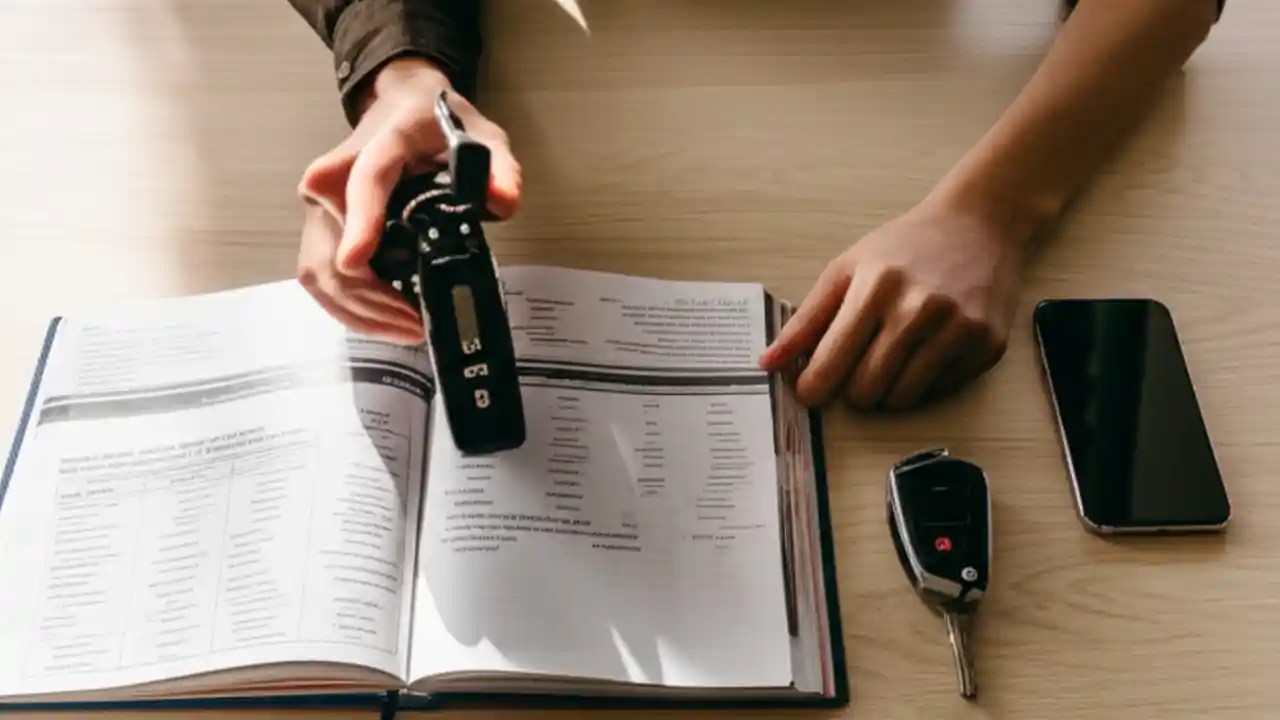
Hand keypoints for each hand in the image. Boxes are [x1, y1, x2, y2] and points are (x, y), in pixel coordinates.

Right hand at [295, 58, 522, 342]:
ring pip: (321, 273)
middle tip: (419, 325)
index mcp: (378, 145)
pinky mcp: (319, 230)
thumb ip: (500, 167)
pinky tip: (388, 320)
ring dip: (360, 312)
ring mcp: (320, 207)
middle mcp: (332, 178)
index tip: (357, 260)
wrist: (401, 106)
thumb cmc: (438, 124)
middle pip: (333, 249)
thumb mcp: (483, 135)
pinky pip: (321, 278)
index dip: (360, 222)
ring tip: (409, 329)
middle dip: (372, 299)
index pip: (363, 183)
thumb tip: (503, 202)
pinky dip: (351, 308)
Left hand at [759, 199, 1024, 409]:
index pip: (830, 363)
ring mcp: (957, 328)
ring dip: (885, 391)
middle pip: (864, 389)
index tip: (809, 392)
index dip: (812, 388)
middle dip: (850, 390)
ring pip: (900, 399)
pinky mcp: (987, 344)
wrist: (978, 225)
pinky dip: (923, 383)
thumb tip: (768, 363)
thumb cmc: (905, 248)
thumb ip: (805, 321)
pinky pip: (938, 391)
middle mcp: (918, 309)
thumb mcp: (846, 270)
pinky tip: (924, 352)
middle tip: (854, 370)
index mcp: (875, 287)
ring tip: (888, 360)